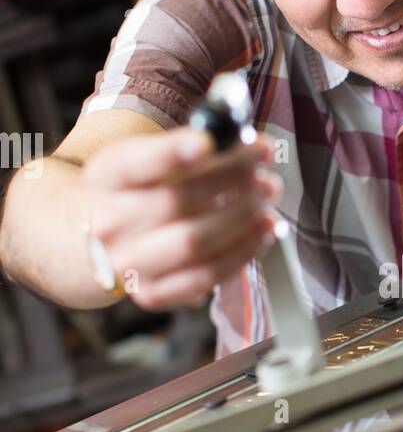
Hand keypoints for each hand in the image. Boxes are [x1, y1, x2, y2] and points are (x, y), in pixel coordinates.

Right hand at [82, 126, 282, 309]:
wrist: (107, 242)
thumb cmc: (143, 192)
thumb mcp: (150, 158)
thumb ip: (191, 145)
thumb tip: (240, 137)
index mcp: (105, 178)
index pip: (136, 162)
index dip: (173, 151)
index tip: (209, 140)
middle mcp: (108, 223)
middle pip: (176, 200)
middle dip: (230, 180)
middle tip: (263, 170)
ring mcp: (128, 263)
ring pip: (194, 241)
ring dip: (242, 217)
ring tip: (268, 197)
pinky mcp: (151, 294)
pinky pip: (206, 276)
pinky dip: (242, 251)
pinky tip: (262, 231)